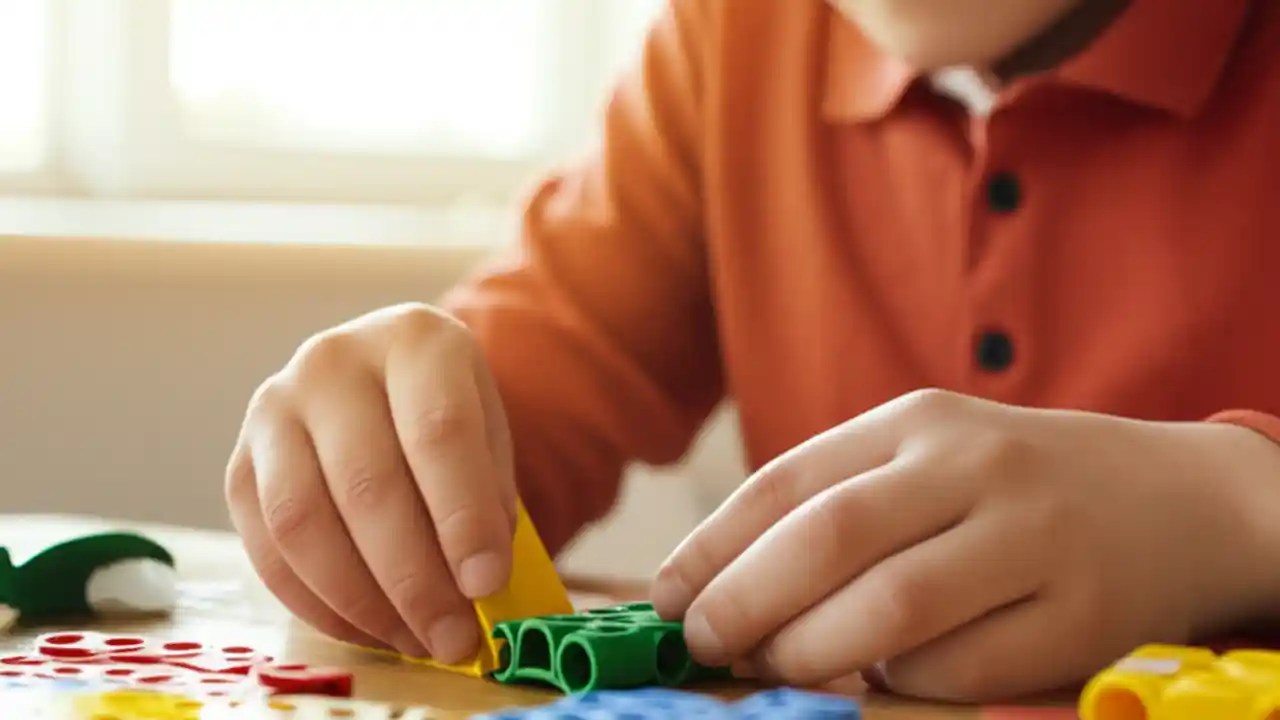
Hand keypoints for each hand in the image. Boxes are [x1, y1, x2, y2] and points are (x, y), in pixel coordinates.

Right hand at [224, 303, 515, 661]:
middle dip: (415, 579)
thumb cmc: (443, 415)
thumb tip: (476, 584)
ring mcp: (274, 409)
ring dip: (363, 601)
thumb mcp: (489, 434)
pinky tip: (367, 628)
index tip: (487, 584)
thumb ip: (487, 498)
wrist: (380, 381)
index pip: (438, 431)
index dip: (462, 516)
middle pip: (367, 484)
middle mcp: (333, 361)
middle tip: (454, 637)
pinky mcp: (239, 465)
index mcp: (414, 339)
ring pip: (304, 522)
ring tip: (416, 640)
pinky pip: (268, 549)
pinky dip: (319, 605)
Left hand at [651, 389, 1279, 700]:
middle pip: (828, 539)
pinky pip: (961, 670)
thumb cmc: (1015, 486)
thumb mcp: (928, 459)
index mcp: (918, 420)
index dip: (711, 547)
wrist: (1176, 500)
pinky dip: (903, 682)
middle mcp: (974, 466)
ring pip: (891, 612)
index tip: (667, 599)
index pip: (787, 481)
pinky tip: (889, 671)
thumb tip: (718, 588)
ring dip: (812, 652)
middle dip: (743, 603)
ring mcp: (1034, 538)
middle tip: (706, 643)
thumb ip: (836, 506)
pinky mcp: (1079, 614)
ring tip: (779, 666)